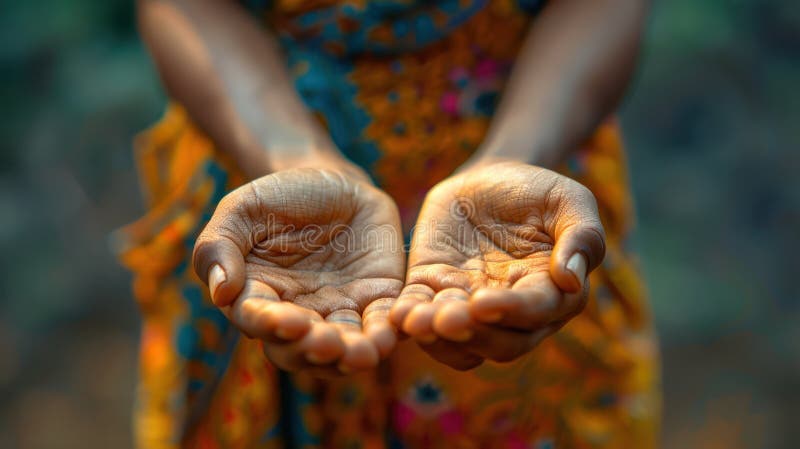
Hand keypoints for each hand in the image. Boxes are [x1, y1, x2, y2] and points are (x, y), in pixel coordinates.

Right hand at [193, 168, 404, 375]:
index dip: (271, 325)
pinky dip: (384, 336)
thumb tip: (220, 293)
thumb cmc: (280, 198)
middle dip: (312, 350)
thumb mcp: (241, 210)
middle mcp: (297, 314)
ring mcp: (338, 311)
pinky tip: (386, 339)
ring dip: (351, 356)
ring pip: (342, 349)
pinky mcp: (376, 300)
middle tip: (326, 342)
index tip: (288, 321)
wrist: (335, 183)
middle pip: (299, 349)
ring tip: (362, 354)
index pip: (258, 320)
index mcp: (258, 296)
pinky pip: (380, 325)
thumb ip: (218, 246)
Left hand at [390, 161, 604, 369]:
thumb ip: (582, 236)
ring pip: (461, 343)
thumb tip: (570, 279)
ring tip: (419, 322)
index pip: (537, 313)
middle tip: (447, 319)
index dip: (512, 311)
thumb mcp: (569, 201)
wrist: (488, 179)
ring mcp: (471, 306)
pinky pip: (424, 316)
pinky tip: (400, 316)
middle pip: (500, 343)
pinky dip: (412, 322)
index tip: (486, 301)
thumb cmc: (538, 192)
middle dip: (473, 334)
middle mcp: (513, 312)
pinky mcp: (434, 291)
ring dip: (439, 339)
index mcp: (553, 293)